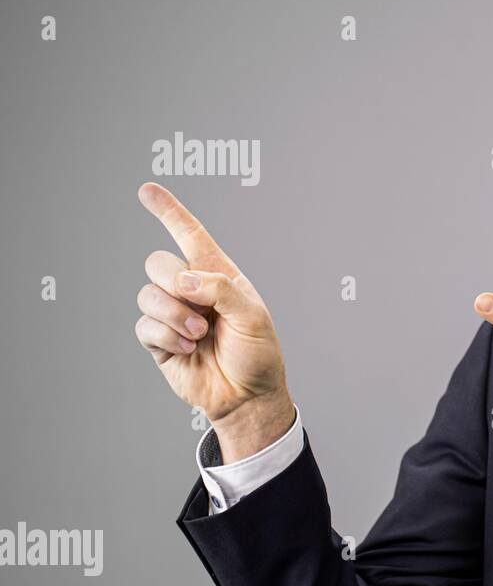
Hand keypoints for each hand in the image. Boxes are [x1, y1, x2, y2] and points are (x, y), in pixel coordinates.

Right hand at [135, 182, 293, 457]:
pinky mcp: (158, 340)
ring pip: (147, 294)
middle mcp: (191, 290)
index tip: (147, 190)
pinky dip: (167, 337)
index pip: (190, 236)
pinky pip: (143, 326)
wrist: (247, 396)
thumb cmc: (257, 354)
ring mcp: (172, 314)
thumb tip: (181, 280)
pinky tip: (188, 348)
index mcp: (218, 275)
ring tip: (200, 335)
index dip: (169, 212)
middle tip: (203, 313)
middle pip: (157, 262)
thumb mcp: (252, 316)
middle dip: (174, 283)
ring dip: (174, 316)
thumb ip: (220, 289)